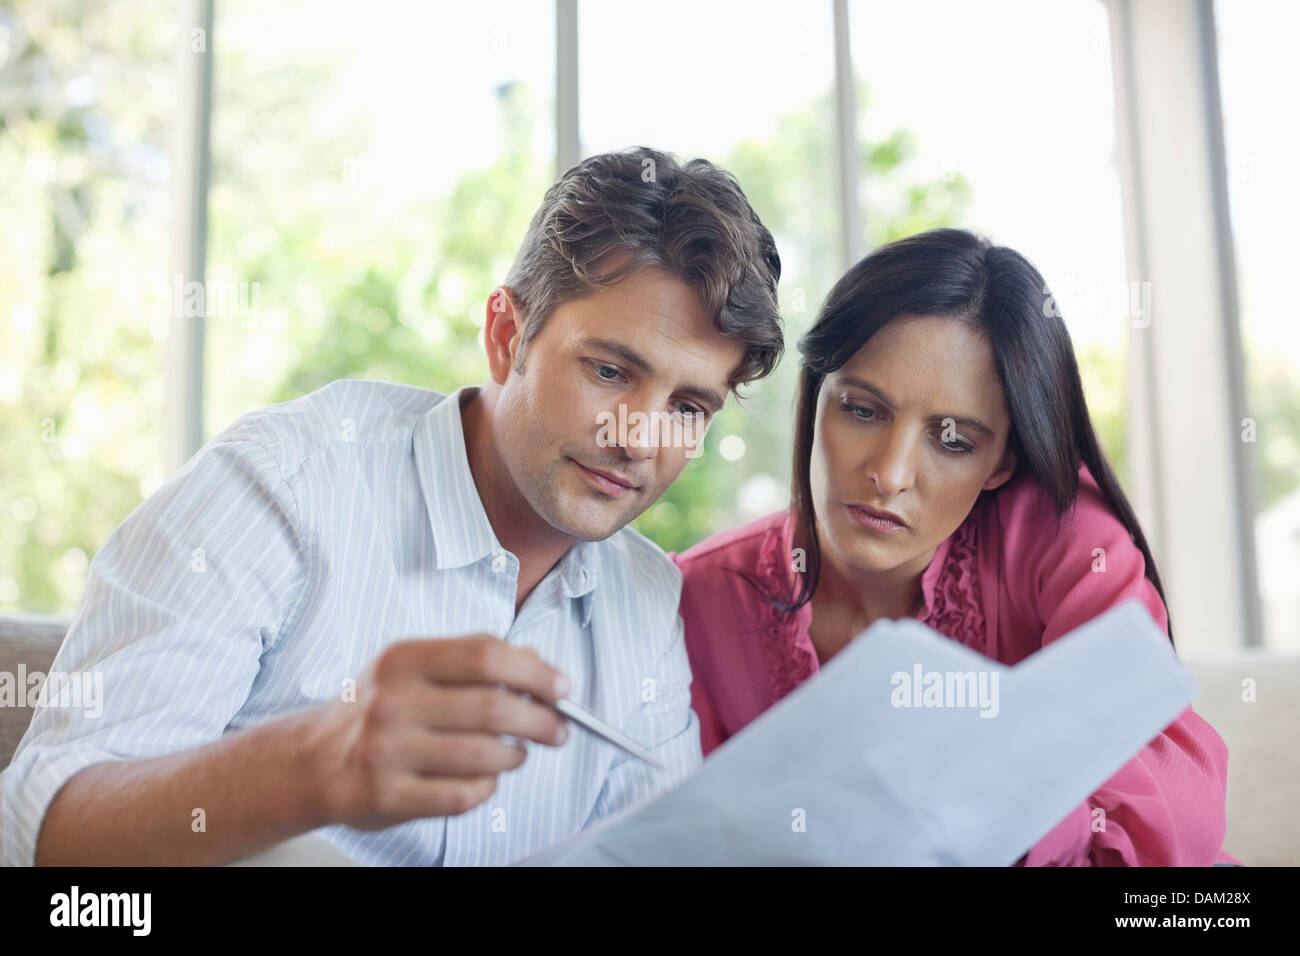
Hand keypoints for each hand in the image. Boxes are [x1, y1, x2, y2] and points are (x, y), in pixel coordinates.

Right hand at [302, 634, 570, 830]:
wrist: (310, 762)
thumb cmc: (372, 710)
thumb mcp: (412, 668)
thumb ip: (470, 659)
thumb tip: (535, 658)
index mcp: (404, 661)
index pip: (486, 655)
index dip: (535, 671)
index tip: (561, 687)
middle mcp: (394, 703)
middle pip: (494, 708)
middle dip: (541, 720)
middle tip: (558, 728)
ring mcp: (389, 751)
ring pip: (486, 755)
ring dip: (516, 755)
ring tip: (517, 752)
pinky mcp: (391, 796)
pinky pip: (465, 795)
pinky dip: (487, 787)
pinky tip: (483, 777)